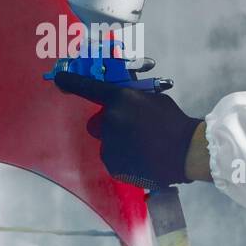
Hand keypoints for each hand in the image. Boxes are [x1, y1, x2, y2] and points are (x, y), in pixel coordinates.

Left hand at [54, 71, 202, 189]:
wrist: (186, 151)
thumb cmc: (173, 121)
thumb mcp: (152, 98)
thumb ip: (131, 96)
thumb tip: (121, 96)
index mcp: (120, 99)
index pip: (88, 88)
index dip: (71, 82)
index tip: (59, 79)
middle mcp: (110, 120)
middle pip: (98, 124)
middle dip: (109, 126)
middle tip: (131, 130)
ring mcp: (110, 144)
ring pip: (107, 143)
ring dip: (119, 144)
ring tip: (142, 148)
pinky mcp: (113, 165)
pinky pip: (113, 159)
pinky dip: (124, 160)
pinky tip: (142, 159)